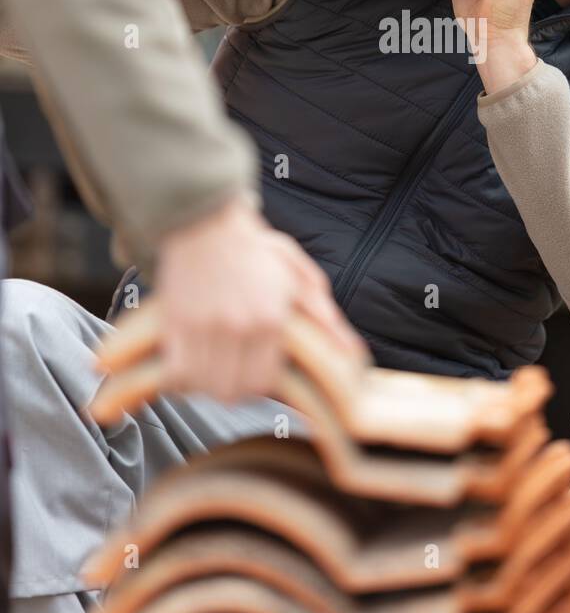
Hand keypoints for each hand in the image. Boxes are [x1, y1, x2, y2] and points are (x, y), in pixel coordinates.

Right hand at [153, 197, 365, 402]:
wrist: (205, 221)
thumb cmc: (252, 248)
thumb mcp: (298, 275)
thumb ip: (323, 316)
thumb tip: (352, 351)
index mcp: (271, 317)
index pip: (265, 380)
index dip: (259, 384)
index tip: (253, 373)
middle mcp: (239, 326)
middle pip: (233, 390)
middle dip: (232, 388)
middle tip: (229, 373)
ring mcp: (204, 326)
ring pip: (204, 385)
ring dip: (205, 384)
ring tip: (208, 367)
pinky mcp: (175, 322)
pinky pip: (174, 373)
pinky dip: (179, 376)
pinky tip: (185, 362)